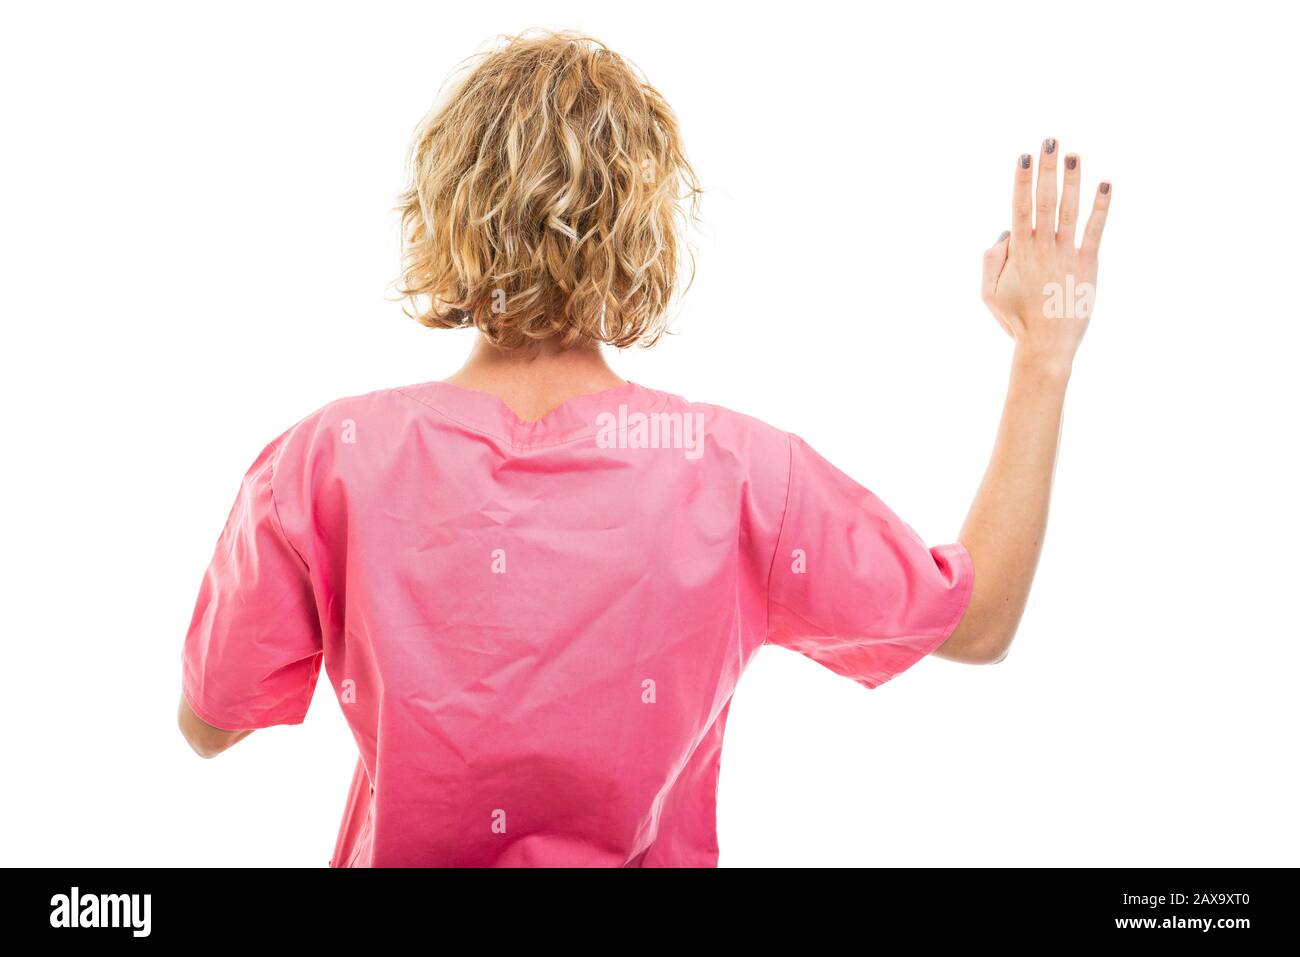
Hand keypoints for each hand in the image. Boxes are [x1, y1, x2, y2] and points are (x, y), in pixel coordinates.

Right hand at [981, 139, 1109, 369]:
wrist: (1045, 346)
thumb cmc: (1015, 320)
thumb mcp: (988, 293)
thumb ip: (990, 261)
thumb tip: (1004, 233)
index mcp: (1018, 253)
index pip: (1019, 207)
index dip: (1021, 179)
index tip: (1024, 155)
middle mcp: (1043, 247)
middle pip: (1044, 200)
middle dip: (1046, 169)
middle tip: (1050, 140)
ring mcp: (1066, 254)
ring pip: (1069, 209)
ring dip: (1072, 179)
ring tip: (1073, 154)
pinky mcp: (1088, 264)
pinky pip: (1095, 230)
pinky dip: (1102, 207)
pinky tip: (1106, 184)